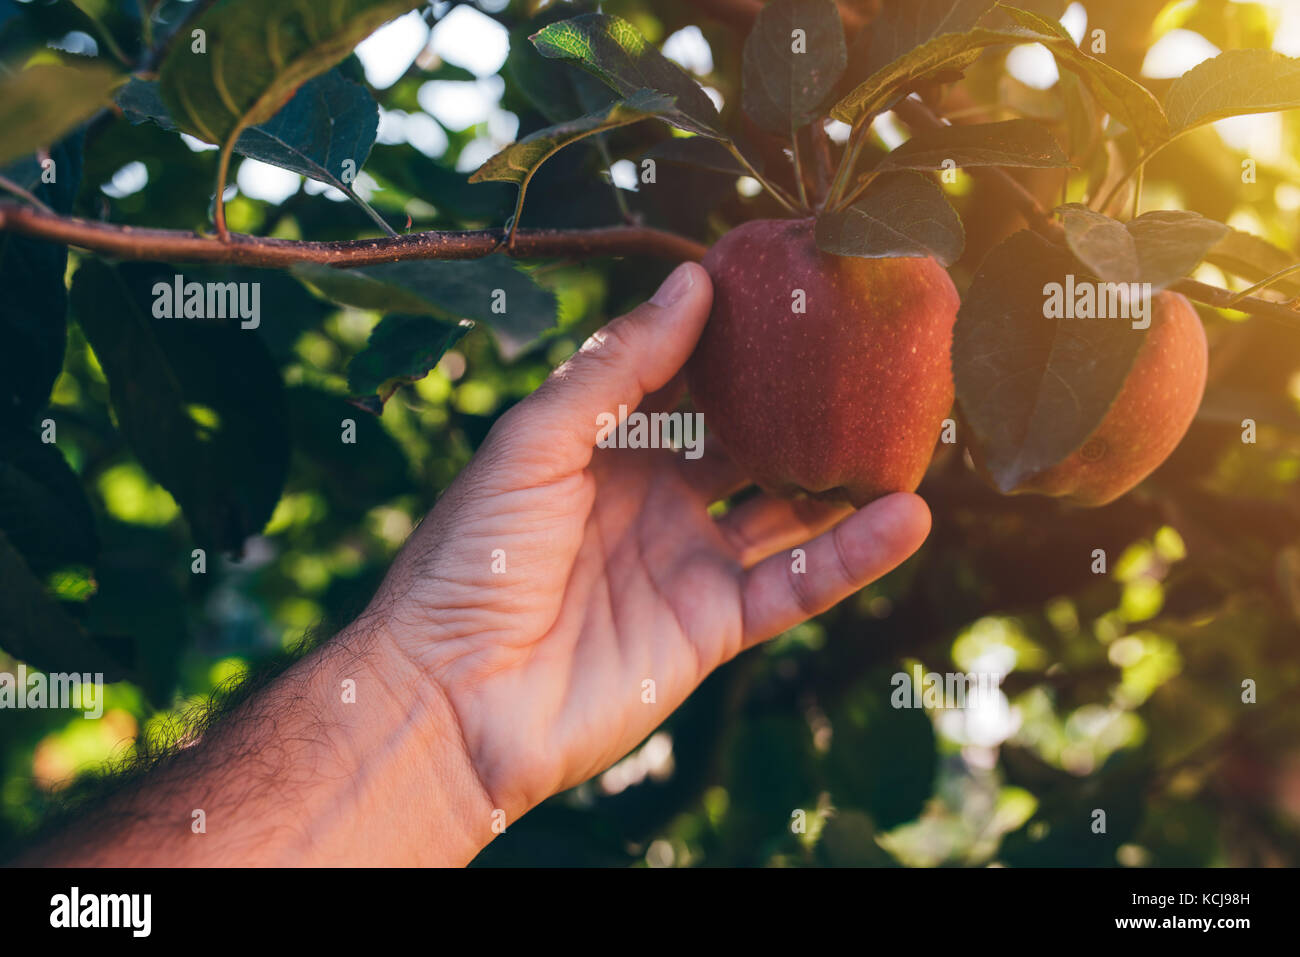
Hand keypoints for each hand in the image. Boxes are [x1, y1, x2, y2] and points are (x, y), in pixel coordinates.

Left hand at [370, 262, 932, 841]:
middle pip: (743, 438)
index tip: (791, 287)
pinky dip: (852, 555)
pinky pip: (795, 584)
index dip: (731, 335)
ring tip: (907, 429)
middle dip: (799, 401)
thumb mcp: (536, 443)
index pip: (680, 375)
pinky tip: (906, 515)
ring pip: (784, 510)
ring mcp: (685, 561)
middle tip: (869, 352)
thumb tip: (692, 284)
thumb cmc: (472, 559)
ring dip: (841, 475)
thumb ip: (617, 368)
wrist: (453, 700)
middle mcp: (650, 496)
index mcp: (600, 445)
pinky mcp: (711, 626)